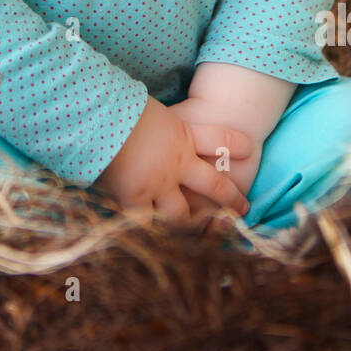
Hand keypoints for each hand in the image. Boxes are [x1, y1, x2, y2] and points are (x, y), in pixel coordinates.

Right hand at [94, 96, 252, 224]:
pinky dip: (153, 233)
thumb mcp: (150, 109)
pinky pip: (149, 224)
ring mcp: (159, 186)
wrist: (101, 120)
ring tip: (199, 238)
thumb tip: (147, 124)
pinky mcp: (136, 201)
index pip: (219, 140)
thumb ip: (158, 124)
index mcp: (182, 135)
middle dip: (229, 198)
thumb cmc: (120, 106)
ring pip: (183, 215)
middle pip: (214, 185)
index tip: (250, 147)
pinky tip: (158, 243)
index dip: (235, 144)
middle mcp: (178, 164)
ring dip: (192, 226)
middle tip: (242, 208)